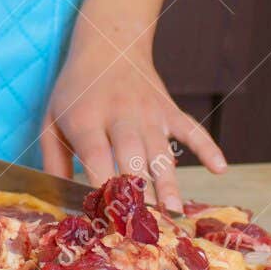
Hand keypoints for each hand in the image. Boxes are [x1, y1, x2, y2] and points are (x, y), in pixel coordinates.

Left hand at [41, 36, 225, 212]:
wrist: (108, 45)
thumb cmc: (76, 91)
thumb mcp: (51, 119)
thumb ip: (54, 161)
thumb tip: (60, 203)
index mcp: (86, 118)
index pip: (96, 154)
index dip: (103, 184)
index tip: (107, 215)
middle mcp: (120, 114)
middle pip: (132, 155)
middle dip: (139, 190)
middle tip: (143, 224)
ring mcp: (149, 112)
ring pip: (161, 151)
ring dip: (169, 183)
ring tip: (174, 213)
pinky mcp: (169, 110)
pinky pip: (192, 129)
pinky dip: (207, 147)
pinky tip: (219, 169)